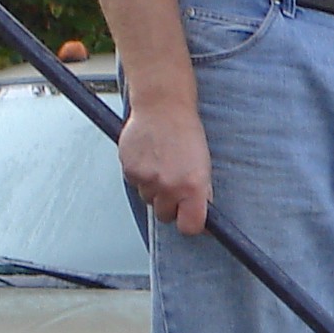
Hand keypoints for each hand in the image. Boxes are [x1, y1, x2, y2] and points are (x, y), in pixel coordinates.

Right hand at [119, 103, 212, 233]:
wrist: (162, 106)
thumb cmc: (185, 131)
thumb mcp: (203, 163)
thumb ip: (201, 192)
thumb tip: (201, 214)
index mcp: (192, 186)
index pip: (190, 226)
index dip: (190, 223)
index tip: (190, 218)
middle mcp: (169, 186)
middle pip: (165, 216)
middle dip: (170, 204)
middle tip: (174, 183)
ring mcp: (147, 179)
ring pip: (149, 200)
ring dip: (154, 188)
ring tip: (161, 163)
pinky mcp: (129, 170)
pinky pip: (135, 184)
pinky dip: (141, 175)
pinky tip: (149, 157)